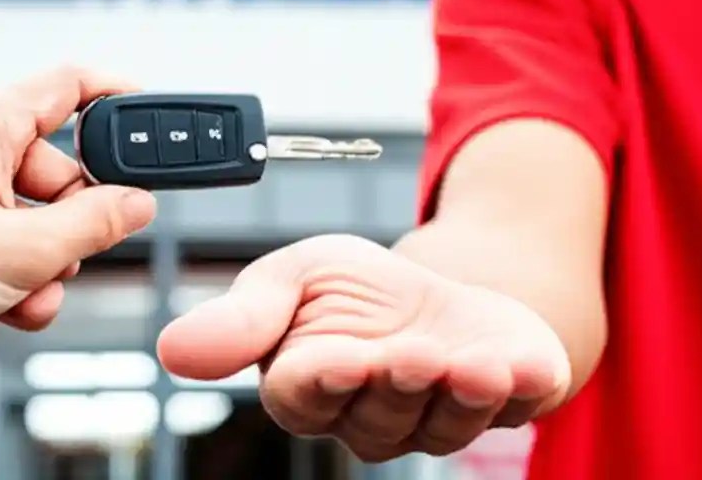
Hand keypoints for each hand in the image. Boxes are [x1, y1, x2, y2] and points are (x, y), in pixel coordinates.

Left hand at [0, 66, 157, 381]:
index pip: (67, 86)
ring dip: (46, 262)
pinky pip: (5, 248)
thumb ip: (95, 223)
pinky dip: (17, 278)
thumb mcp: (25, 248)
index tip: (151, 117)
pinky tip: (10, 306)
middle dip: (75, 221)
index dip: (116, 97)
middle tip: (79, 248)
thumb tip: (135, 205)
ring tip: (29, 289)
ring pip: (35, 218)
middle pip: (59, 170)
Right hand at [156, 233, 569, 460]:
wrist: (438, 289)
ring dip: (463, 396)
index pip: (309, 397)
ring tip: (477, 363)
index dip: (326, 382)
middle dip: (400, 386)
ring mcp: (439, 417)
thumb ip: (244, 317)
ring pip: (445, 424)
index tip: (341, 359)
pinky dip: (524, 389)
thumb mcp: (296, 277)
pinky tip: (531, 367)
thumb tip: (169, 352)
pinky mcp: (503, 404)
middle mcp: (372, 415)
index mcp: (311, 385)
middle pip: (379, 417)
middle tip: (414, 355)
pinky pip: (515, 408)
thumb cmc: (354, 289)